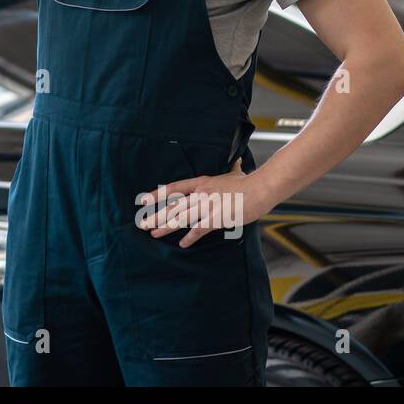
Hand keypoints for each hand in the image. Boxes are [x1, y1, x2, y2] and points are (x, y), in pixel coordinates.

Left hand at [135, 160, 274, 246]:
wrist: (260, 189)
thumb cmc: (249, 182)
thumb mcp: (236, 173)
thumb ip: (232, 168)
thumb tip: (238, 160)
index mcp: (201, 182)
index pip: (173, 188)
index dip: (157, 194)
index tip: (143, 200)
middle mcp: (200, 193)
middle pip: (174, 206)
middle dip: (157, 216)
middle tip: (143, 224)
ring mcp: (208, 206)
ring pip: (182, 217)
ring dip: (166, 226)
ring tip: (154, 233)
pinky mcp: (217, 218)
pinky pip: (199, 229)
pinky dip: (190, 237)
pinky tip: (182, 244)